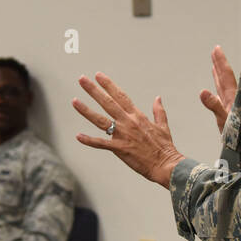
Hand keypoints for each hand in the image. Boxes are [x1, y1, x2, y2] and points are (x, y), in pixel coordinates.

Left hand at [73, 72, 184, 188]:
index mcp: (137, 115)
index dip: (108, 85)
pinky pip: (101, 143)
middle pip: (107, 103)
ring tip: (74, 101)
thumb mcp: (163, 125)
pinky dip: (89, 140)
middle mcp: (128, 122)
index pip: (120, 96)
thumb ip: (158, 110)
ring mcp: (123, 134)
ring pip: (100, 120)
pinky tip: (78, 136)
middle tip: (81, 79)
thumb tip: (157, 98)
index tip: (98, 75)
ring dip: (86, 110)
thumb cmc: (165, 147)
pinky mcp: (120, 148)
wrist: (166, 165)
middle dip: (94, 90)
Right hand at [198, 45, 238, 133]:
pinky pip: (222, 97)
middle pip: (225, 77)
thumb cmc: (239, 137)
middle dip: (219, 64)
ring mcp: (232, 106)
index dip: (221, 62)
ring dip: (219, 76)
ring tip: (215, 66)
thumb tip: (203, 91)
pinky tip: (216, 91)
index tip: (216, 49)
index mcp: (233, 98)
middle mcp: (233, 100)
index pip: (226, 75)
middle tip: (215, 51)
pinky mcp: (230, 114)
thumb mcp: (225, 120)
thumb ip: (214, 105)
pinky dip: (218, 90)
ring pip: (224, 86)